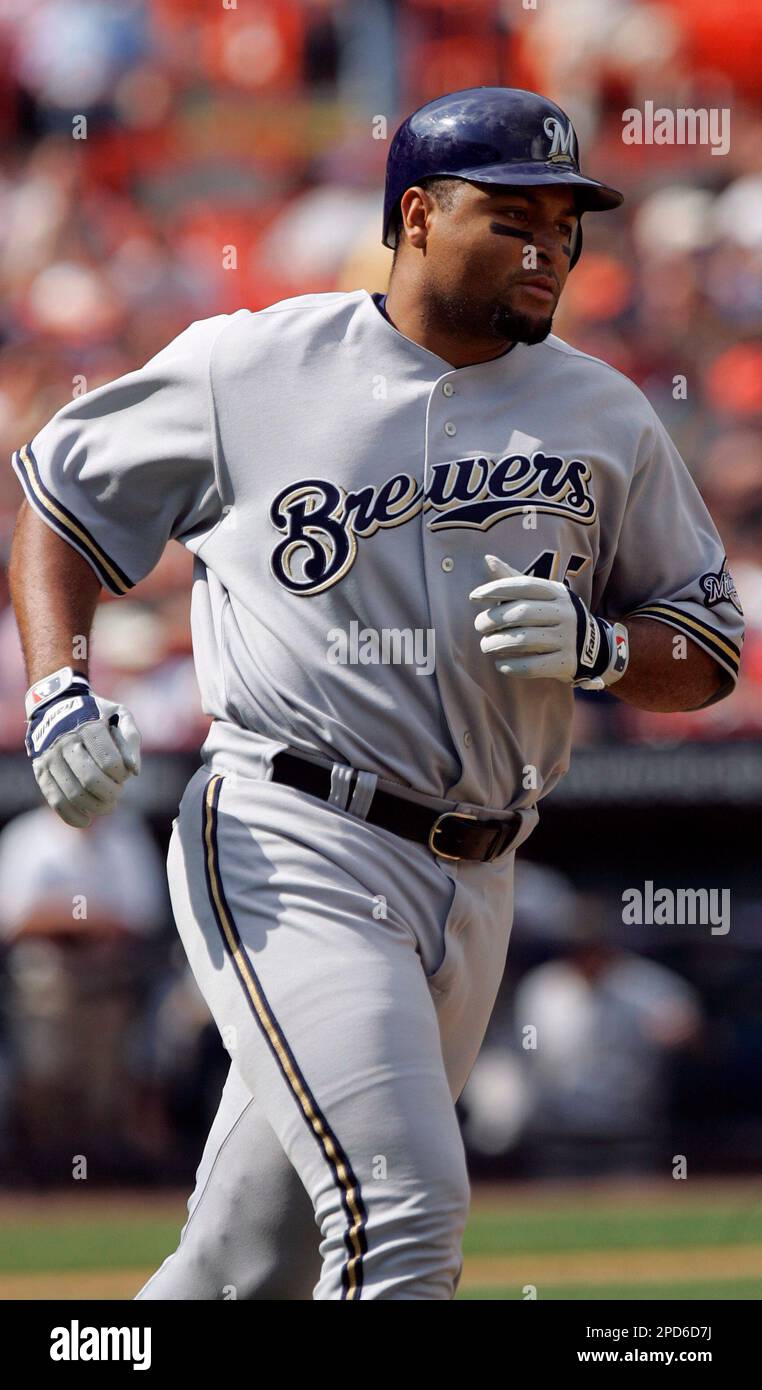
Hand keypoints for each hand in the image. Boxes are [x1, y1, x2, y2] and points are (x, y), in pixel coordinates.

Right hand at [25, 672, 140, 827]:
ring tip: (107, 806)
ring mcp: (50, 757)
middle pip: (90, 779)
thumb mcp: (119, 715)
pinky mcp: (40, 771)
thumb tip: (134, 771)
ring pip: (73, 793)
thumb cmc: (96, 715)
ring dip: (95, 806)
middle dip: (110, 793)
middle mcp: (66, 741)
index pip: (109, 762)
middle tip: (117, 793)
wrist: (57, 706)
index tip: (123, 774)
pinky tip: (86, 820)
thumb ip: (131, 739)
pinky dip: (72, 816)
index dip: (120, 775)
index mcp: (88, 726)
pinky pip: (55, 800)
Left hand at [469, 554, 628, 688]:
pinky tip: (501, 664)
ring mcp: (567, 638)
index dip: (496, 589)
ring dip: (497, 643)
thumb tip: (488, 559)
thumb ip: (514, 579)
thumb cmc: (555, 615)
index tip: (474, 597)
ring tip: (486, 646)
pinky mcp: (565, 662)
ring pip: (524, 640)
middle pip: (521, 613)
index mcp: (556, 592)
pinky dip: (512, 666)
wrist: (595, 646)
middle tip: (479, 626)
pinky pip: (533, 666)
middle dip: (493, 620)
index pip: (523, 586)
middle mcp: (564, 613)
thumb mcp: (542, 595)